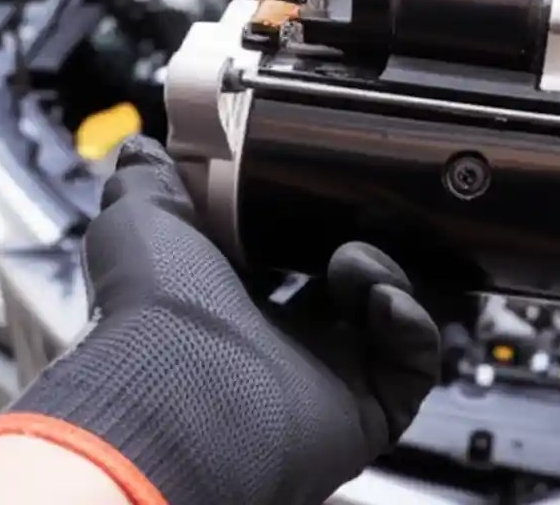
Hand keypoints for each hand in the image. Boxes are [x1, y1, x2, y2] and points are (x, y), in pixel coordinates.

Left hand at [0, 137, 439, 504]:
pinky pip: (416, 361)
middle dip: (364, 250)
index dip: (310, 227)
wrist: (185, 390)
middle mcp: (282, 350)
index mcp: (233, 311)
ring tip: (357, 262)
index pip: (288, 264)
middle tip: (358, 228)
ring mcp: (329, 382)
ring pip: (388, 320)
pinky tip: (383, 301)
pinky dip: (410, 323)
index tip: (323, 192)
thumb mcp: (143, 221)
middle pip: (348, 293)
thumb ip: (150, 181)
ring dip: (385, 276)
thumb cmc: (157, 312)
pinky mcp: (370, 410)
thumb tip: (144, 150)